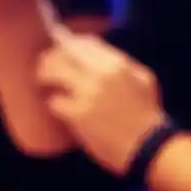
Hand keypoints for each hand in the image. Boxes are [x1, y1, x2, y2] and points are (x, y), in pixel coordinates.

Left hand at [36, 33, 165, 174]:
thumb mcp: (143, 80)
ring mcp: (89, 94)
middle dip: (51, 58)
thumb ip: (122, 63)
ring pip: (53, 73)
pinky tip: (60, 108)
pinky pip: (55, 102)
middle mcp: (102, 75)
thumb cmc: (146, 116)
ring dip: (45, 76)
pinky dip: (55, 104)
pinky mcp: (78, 115)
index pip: (84, 43)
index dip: (68, 43)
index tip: (61, 48)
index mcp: (118, 64)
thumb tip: (94, 52)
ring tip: (43, 82)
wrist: (147, 147)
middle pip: (65, 54)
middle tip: (44, 66)